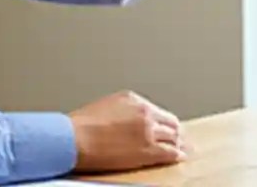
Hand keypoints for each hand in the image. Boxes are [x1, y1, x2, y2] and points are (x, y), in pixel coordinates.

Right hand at [69, 91, 186, 172]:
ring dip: (177, 143)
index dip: (163, 121)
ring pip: (173, 137)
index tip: (166, 126)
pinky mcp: (148, 150)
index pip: (157, 110)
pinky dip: (176, 155)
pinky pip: (170, 152)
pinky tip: (179, 157)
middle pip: (170, 122)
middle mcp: (144, 113)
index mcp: (133, 99)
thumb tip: (127, 121)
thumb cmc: (81, 126)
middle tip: (179, 137)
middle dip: (175, 131)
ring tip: (181, 148)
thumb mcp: (105, 107)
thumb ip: (123, 112)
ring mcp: (148, 131)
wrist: (75, 138)